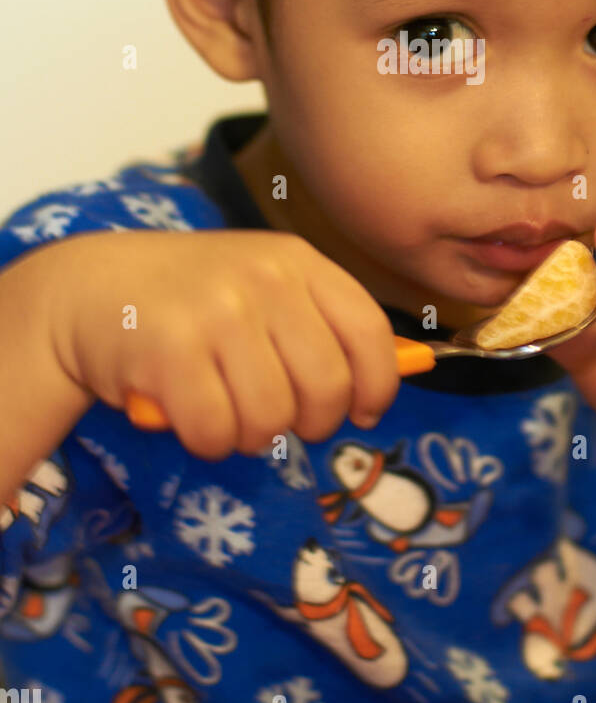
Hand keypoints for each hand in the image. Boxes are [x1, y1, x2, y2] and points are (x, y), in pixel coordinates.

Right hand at [48, 229, 399, 458]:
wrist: (89, 288)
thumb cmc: (190, 298)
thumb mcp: (261, 285)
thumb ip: (319, 323)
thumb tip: (399, 374)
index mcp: (297, 261)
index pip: (370, 333)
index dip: (377, 385)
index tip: (363, 410)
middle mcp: (264, 280)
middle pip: (326, 389)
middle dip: (308, 423)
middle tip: (277, 416)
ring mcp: (218, 312)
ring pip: (271, 419)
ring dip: (248, 434)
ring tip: (223, 407)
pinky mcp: (171, 351)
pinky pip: (217, 433)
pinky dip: (206, 441)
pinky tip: (187, 414)